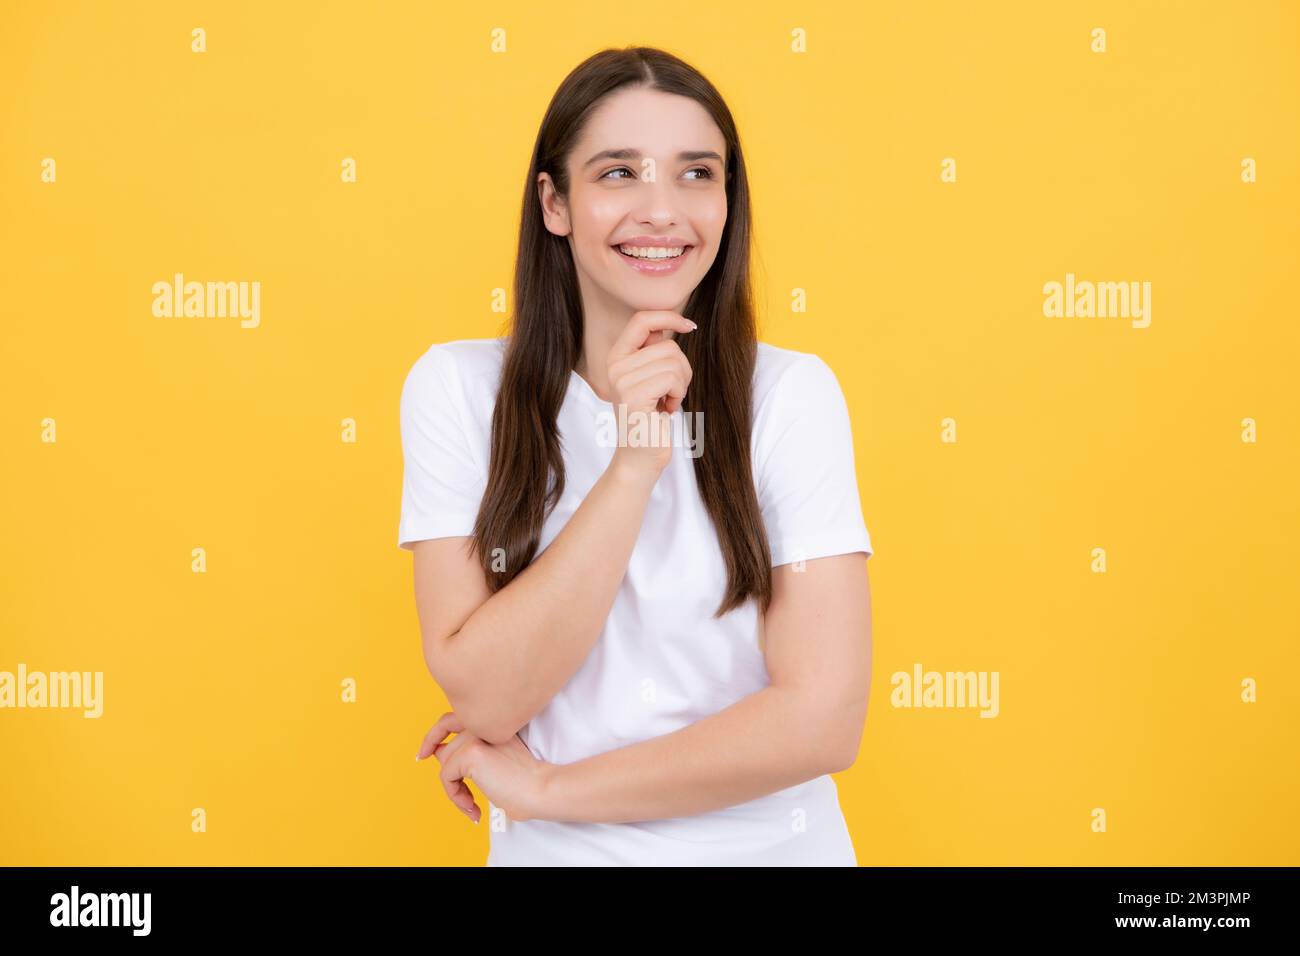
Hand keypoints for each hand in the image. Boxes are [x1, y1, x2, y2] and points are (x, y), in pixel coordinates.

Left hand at [416, 711, 553, 824]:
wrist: (541, 789)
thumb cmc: (525, 781)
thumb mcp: (497, 758)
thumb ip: (473, 750)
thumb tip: (439, 753)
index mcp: (492, 720)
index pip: (452, 720)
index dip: (435, 735)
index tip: (423, 753)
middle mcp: (482, 721)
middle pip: (446, 748)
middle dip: (452, 774)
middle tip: (467, 799)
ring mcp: (475, 735)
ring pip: (445, 764)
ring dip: (455, 790)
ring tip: (473, 805)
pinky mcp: (470, 752)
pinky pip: (446, 778)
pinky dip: (456, 796)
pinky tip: (473, 806)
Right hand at [604, 310, 695, 477]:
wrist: (639, 459)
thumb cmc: (650, 419)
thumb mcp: (651, 379)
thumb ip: (654, 353)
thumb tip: (674, 322)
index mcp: (617, 357)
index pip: (642, 319)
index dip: (669, 316)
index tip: (690, 326)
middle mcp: (615, 366)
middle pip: (668, 345)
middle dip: (682, 369)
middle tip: (672, 393)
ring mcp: (622, 380)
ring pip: (674, 361)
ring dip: (681, 384)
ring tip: (667, 402)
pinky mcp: (634, 395)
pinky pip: (672, 377)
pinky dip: (678, 394)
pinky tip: (666, 410)